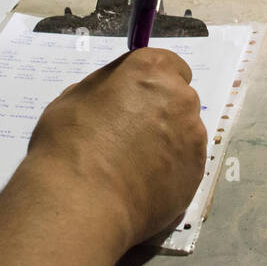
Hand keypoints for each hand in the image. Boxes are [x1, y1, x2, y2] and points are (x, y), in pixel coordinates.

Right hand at [26, 47, 205, 247]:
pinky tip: (142, 186)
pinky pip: (186, 166)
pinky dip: (171, 172)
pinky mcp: (196, 173)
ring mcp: (193, 137)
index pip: (169, 65)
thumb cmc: (69, 142)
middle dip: (162, 112)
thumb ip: (106, 89)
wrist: (82, 200)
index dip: (153, 83)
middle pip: (179, 100)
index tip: (136, 99)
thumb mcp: (74, 98)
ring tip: (134, 168)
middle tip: (131, 135)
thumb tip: (114, 96)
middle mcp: (181, 98)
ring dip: (168, 143)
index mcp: (152, 71)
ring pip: (185, 134)